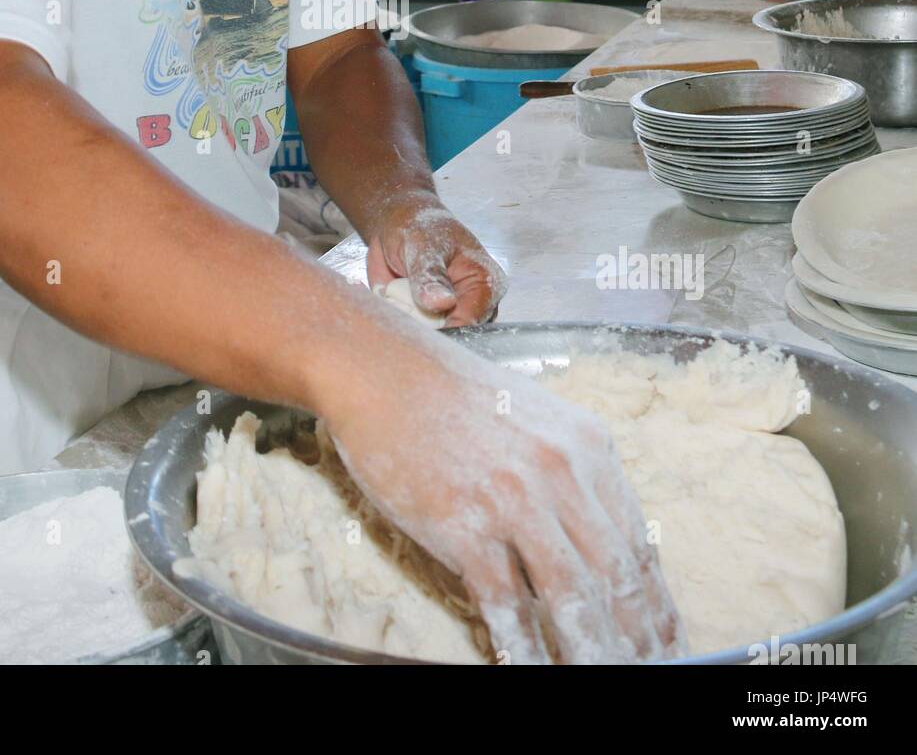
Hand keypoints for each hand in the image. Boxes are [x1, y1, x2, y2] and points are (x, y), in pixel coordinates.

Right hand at [322, 334, 684, 663]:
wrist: (385, 371)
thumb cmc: (455, 395)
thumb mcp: (537, 419)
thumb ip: (571, 475)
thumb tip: (595, 545)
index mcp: (588, 445)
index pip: (637, 541)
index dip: (655, 602)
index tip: (666, 639)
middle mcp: (562, 472)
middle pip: (616, 577)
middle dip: (637, 637)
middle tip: (650, 672)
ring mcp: (515, 500)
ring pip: (572, 598)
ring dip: (592, 653)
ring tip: (604, 680)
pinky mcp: (466, 525)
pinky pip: (507, 605)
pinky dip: (525, 649)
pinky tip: (534, 671)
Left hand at [365, 196, 504, 326]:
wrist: (401, 223)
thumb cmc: (419, 228)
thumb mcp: (423, 245)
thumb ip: (431, 275)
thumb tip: (443, 303)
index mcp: (486, 282)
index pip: (471, 321)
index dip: (444, 329)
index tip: (416, 324)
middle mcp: (476, 303)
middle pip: (454, 335)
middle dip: (424, 327)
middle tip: (399, 302)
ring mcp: (454, 313)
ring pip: (433, 338)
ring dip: (410, 323)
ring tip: (397, 293)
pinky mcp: (433, 319)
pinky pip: (417, 333)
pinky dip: (401, 320)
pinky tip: (394, 299)